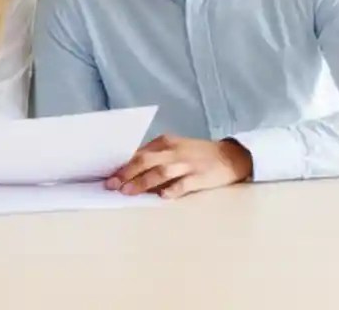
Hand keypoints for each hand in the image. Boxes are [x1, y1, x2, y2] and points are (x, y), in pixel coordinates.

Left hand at [106, 135, 253, 199]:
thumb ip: (153, 158)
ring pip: (160, 172)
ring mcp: (187, 164)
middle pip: (146, 160)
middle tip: (112, 185)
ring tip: (128, 192)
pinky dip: (172, 190)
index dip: (122, 164)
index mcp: (165, 142)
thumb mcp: (174, 149)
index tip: (107, 175)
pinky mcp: (200, 177)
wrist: (230, 157)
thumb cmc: (196, 155)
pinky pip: (184, 184)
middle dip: (126, 173)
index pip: (139, 153)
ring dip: (142, 182)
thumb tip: (127, 171)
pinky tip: (162, 196)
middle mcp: (174, 151)